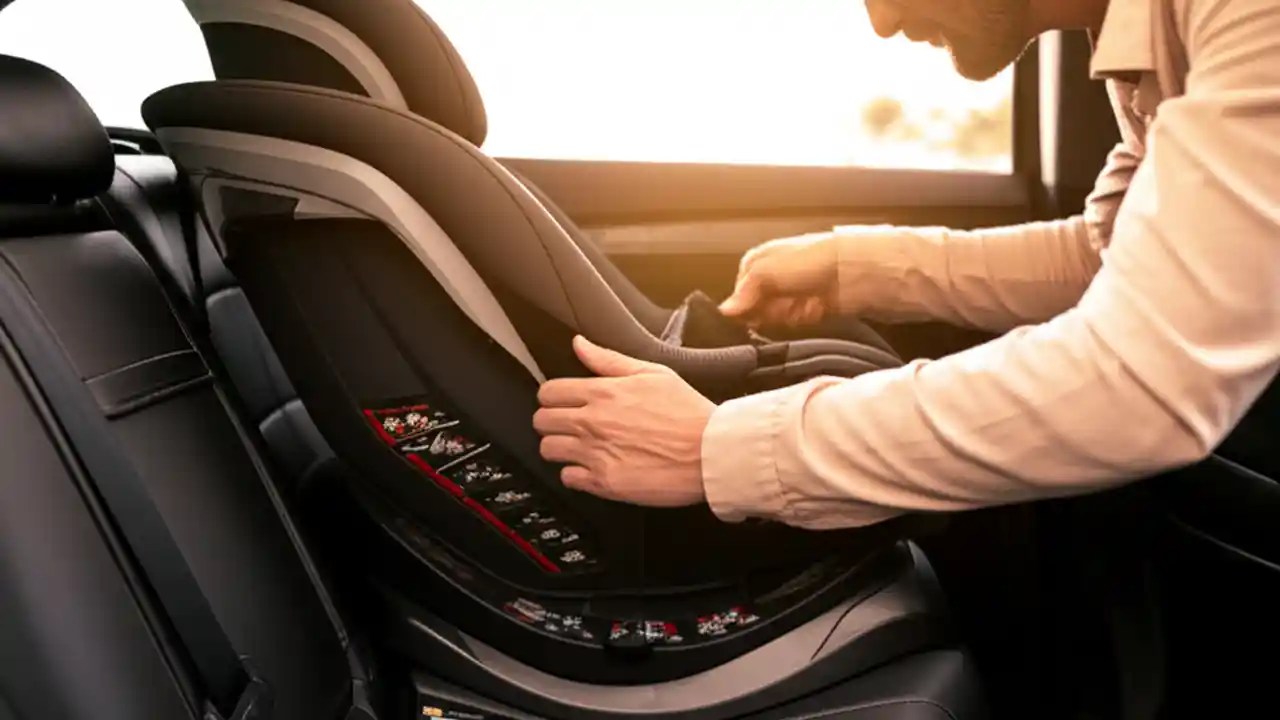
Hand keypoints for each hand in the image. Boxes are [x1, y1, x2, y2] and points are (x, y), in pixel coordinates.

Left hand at [534, 336, 714, 506]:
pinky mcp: (604, 482)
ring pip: (548, 450)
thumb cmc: (688, 413)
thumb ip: (609, 359)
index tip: (562, 402)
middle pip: (542, 421)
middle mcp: (593, 422)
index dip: (553, 396)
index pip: (549, 392)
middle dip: (551, 421)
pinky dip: (575, 474)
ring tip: (578, 448)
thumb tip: (580, 344)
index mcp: (603, 392)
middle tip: (568, 425)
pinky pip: (568, 478)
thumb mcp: (652, 373)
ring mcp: (596, 454)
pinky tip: (591, 468)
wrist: (711, 452)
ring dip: (560, 448)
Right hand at [718, 232, 839, 327]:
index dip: (743, 306)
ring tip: (800, 306)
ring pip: (775, 317)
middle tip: (779, 309)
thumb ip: (743, 293)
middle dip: (766, 313)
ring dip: (786, 316)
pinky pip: (795, 322)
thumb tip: (724, 312)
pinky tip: (813, 309)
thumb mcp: (765, 271)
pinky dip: (802, 319)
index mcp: (757, 261)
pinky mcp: (809, 306)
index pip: (738, 293)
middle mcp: (772, 275)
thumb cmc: (806, 261)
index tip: (750, 314)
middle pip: (756, 308)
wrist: (852, 269)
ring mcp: (791, 292)